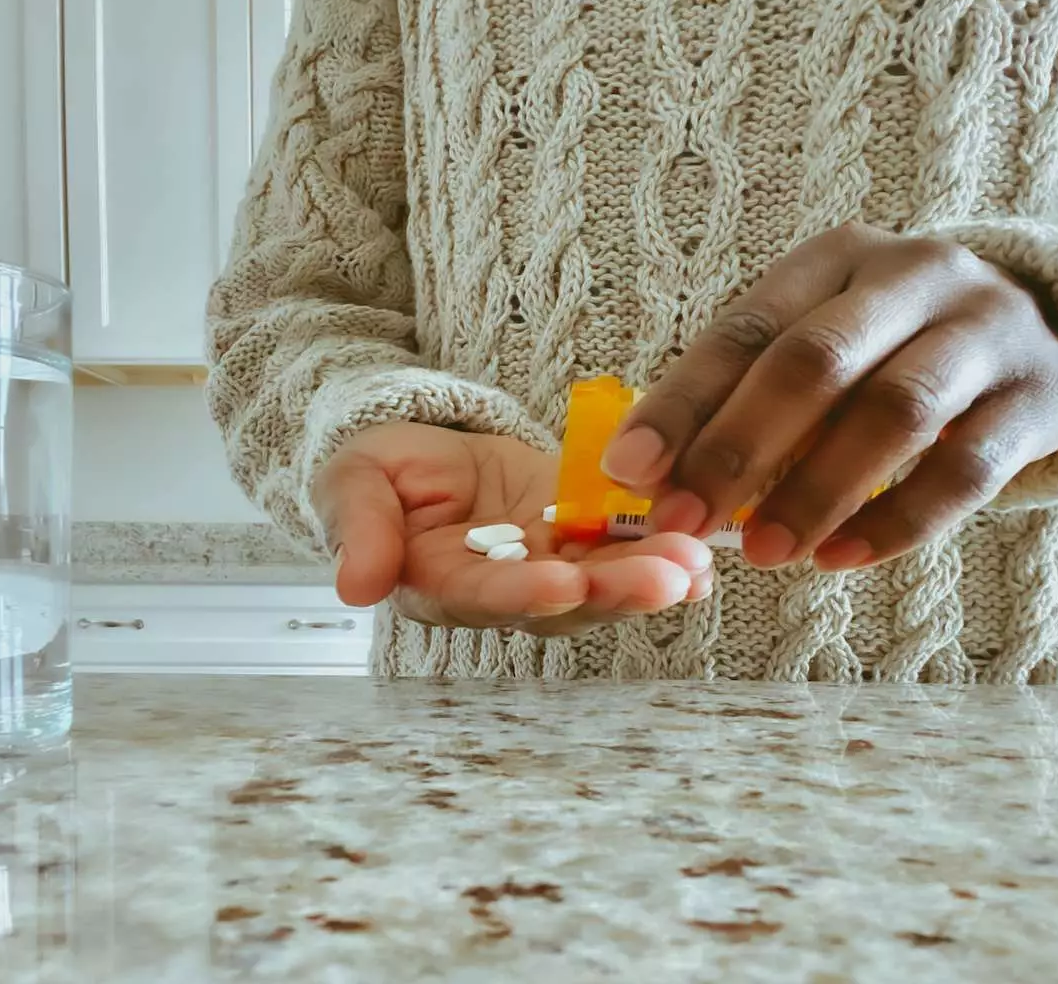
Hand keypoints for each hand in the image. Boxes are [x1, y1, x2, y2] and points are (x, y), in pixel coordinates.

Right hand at [315, 424, 713, 634]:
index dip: (526, 592)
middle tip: (668, 577)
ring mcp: (549, 566)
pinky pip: (624, 549)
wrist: (420, 454)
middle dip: (617, 591)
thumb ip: (359, 528)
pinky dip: (663, 552)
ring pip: (606, 584)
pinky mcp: (582, 537)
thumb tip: (356, 587)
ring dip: (652, 575)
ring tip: (697, 563)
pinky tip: (705, 555)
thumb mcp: (352, 482)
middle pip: (565, 604)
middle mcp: (506, 590)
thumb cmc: (378, 471)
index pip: (487, 596)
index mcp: (444, 584)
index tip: (566, 584)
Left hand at [601, 223, 1057, 571]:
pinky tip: (838, 557)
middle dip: (739, 449)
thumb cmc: (889, 350)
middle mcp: (913, 277)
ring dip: (816, 490)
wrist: (1041, 332)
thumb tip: (650, 479)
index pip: (746, 329)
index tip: (630, 472)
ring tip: (762, 551)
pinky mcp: (1038, 397)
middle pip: (816, 362)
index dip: (683, 404)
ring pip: (894, 411)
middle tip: (685, 522)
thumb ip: (746, 396)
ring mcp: (985, 331)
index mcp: (836, 258)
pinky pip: (966, 470)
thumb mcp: (820, 343)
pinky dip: (896, 521)